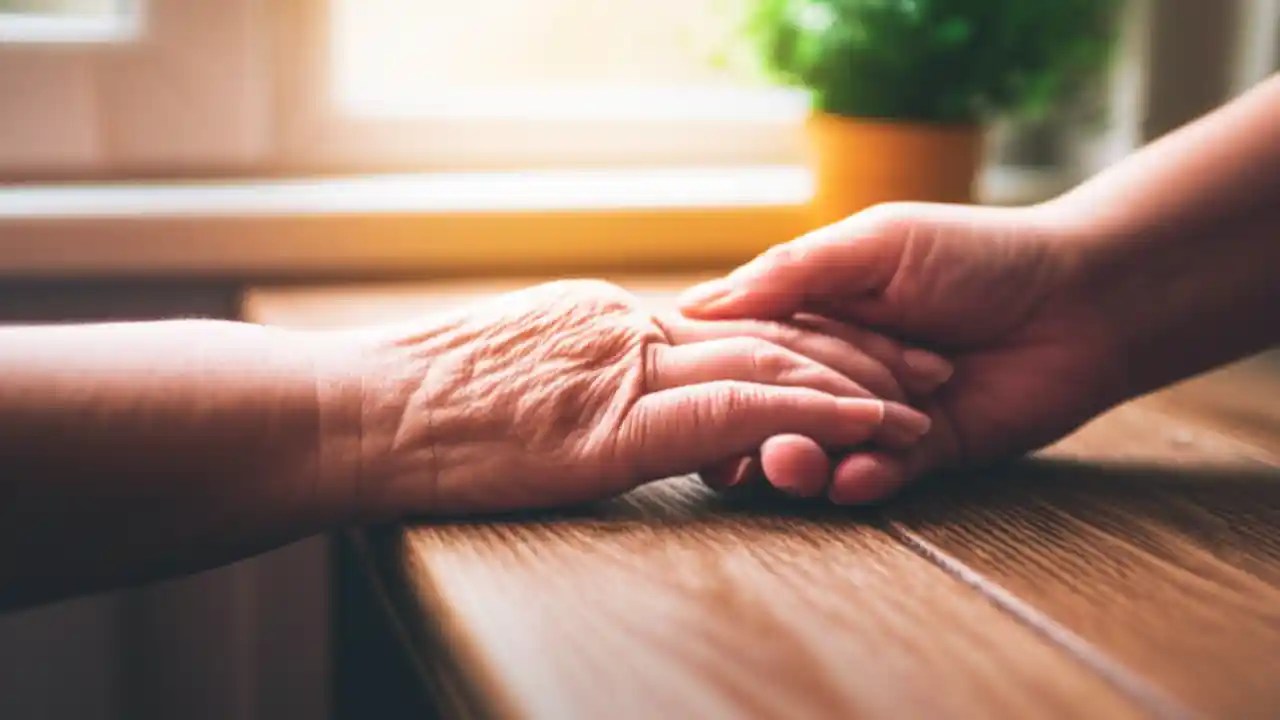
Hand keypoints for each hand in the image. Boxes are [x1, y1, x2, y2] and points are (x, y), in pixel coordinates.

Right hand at [338, 279, 933, 515]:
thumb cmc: (419, 412)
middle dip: (856, 352)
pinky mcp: (620, 420)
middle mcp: (629, 326)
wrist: (358, 416)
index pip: (733, 324)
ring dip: (853, 384)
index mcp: (608, 318)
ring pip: (770, 362)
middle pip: (771, 332)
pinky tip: (863, 424)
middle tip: (922, 366)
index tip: (861, 353)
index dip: (808, 337)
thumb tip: (609, 402)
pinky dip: (809, 412)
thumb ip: (578, 375)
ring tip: (919, 401)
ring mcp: (625, 366)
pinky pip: (738, 406)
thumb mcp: (512, 380)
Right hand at [680, 202, 1124, 502]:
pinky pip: (881, 474)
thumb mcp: (875, 245)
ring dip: (804, 463)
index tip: (685, 402)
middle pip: (776, 410)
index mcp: (817, 310)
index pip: (748, 352)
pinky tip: (859, 476)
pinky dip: (864, 479)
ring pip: (822, 449)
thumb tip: (698, 303)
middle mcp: (840, 365)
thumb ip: (793, 275)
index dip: (719, 378)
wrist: (1083, 298)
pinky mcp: (925, 451)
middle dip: (757, 433)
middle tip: (744, 457)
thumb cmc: (978, 254)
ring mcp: (880, 411)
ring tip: (800, 466)